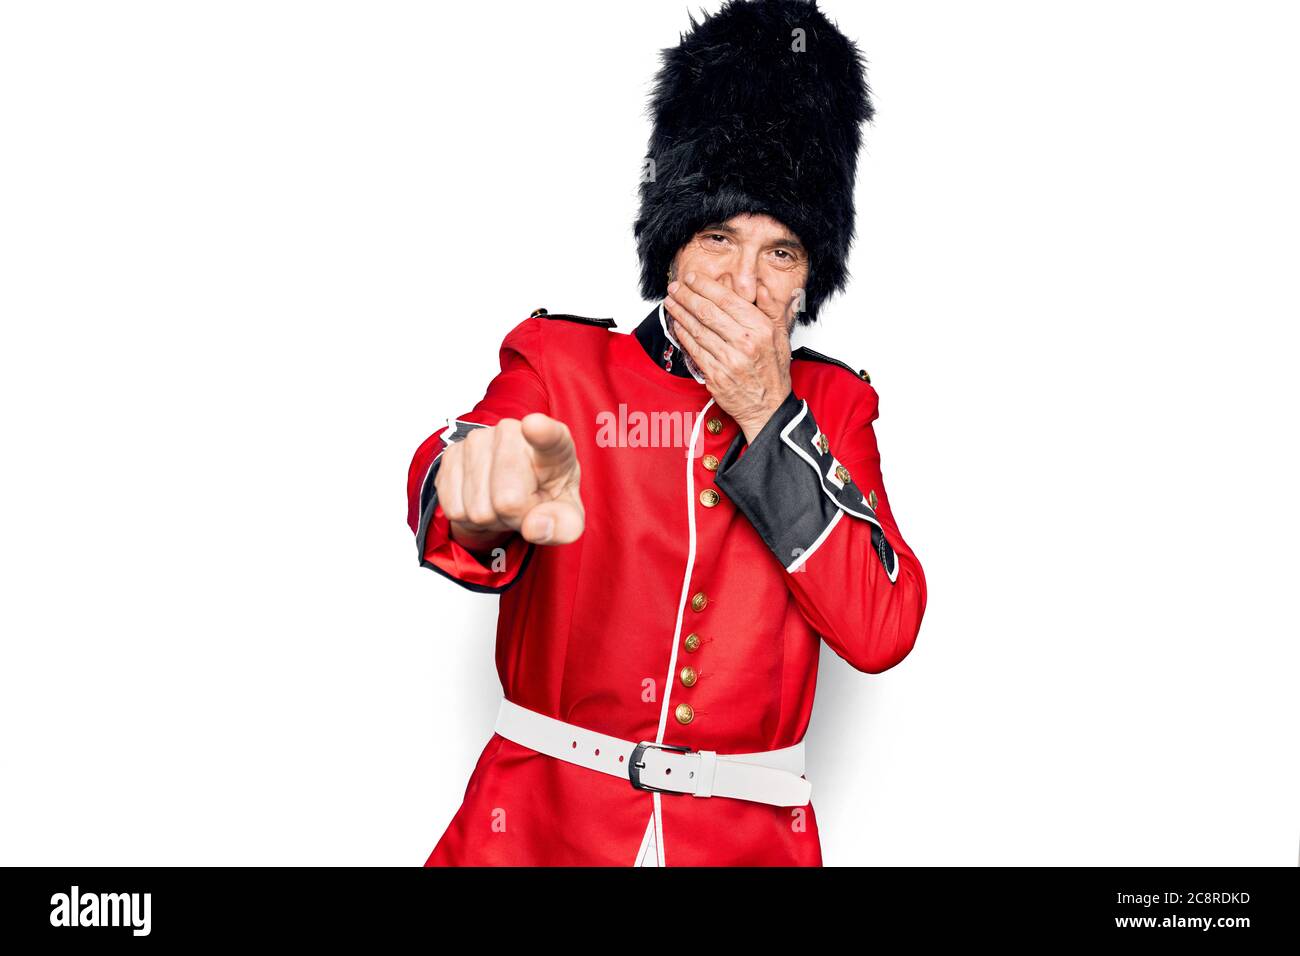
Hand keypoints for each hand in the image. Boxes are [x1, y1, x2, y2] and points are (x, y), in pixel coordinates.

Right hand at [434, 414, 584, 547]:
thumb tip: (535, 526)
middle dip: (514, 517)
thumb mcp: (567, 516)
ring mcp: (477, 439)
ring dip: (491, 519)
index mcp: (554, 444)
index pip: (549, 436)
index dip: (542, 432)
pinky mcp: (450, 454)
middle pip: (507, 500)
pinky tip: (482, 500)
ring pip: (477, 509)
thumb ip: (563, 525)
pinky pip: (454, 508)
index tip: (534, 425)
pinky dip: (467, 518)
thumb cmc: (545, 495)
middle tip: (523, 506)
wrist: (514, 489)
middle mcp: (512, 432)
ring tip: (503, 502)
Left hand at [663, 272, 795, 440]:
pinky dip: (683, 335)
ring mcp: (728, 360)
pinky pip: (694, 350)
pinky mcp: (715, 375)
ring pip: (697, 330)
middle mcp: (744, 343)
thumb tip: (761, 289)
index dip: (706, 286)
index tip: (693, 279)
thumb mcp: (782, 337)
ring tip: (671, 303)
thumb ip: (772, 309)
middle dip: (687, 296)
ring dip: (680, 313)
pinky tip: (676, 325)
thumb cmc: (773, 372)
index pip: (727, 300)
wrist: (768, 407)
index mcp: (760, 329)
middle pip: (708, 312)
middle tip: (675, 288)